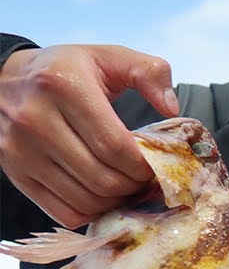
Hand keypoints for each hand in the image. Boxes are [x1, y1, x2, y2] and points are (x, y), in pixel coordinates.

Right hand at [0, 44, 178, 227]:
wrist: (5, 78)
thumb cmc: (67, 70)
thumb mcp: (109, 56)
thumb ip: (150, 72)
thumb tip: (172, 108)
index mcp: (63, 87)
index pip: (114, 147)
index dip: (143, 165)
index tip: (155, 164)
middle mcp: (35, 120)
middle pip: (102, 178)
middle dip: (133, 185)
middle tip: (144, 178)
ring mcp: (20, 150)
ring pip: (85, 200)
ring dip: (116, 201)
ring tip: (126, 185)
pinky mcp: (15, 173)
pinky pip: (64, 212)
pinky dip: (92, 212)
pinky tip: (102, 195)